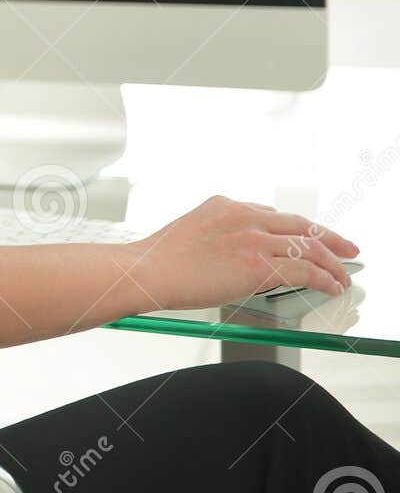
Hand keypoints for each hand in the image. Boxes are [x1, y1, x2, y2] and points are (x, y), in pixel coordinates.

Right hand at [118, 195, 359, 309]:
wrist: (146, 271)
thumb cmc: (158, 261)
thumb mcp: (191, 233)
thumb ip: (218, 236)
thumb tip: (234, 256)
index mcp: (225, 206)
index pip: (272, 215)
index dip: (294, 229)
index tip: (304, 237)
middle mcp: (243, 215)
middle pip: (300, 224)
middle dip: (328, 237)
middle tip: (346, 248)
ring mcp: (252, 238)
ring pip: (308, 246)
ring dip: (332, 262)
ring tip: (343, 274)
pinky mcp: (258, 265)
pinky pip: (304, 270)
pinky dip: (324, 278)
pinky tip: (332, 286)